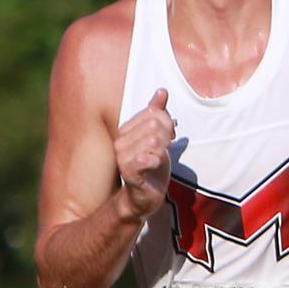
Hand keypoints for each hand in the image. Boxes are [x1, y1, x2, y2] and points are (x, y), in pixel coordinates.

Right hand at [115, 88, 175, 219]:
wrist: (145, 196)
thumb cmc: (151, 166)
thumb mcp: (158, 137)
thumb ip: (158, 114)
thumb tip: (162, 90)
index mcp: (126, 129)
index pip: (155, 114)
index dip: (168, 126)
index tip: (166, 139)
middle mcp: (121, 141)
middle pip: (155, 126)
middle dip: (166, 139)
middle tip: (163, 152)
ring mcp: (123, 157)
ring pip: (153, 141)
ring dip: (163, 153)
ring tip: (157, 161)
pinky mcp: (129, 172)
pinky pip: (145, 159)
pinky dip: (155, 161)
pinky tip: (154, 165)